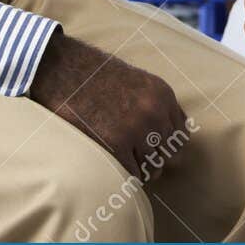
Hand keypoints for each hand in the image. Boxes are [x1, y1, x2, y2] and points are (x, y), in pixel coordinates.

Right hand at [28, 31, 190, 178]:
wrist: (63, 71)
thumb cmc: (96, 76)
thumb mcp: (138, 81)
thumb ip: (158, 104)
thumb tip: (173, 133)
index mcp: (162, 94)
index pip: (181, 133)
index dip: (168, 144)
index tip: (156, 147)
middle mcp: (154, 112)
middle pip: (171, 153)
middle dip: (157, 158)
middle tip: (140, 158)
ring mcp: (136, 130)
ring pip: (154, 167)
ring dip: (142, 168)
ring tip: (128, 162)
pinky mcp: (115, 145)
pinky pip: (133, 173)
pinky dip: (126, 173)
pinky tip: (116, 163)